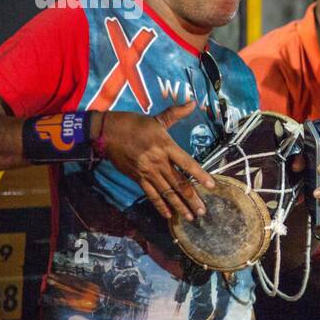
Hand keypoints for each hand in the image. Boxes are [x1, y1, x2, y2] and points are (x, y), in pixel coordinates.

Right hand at [102, 102, 214, 221]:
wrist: (108, 132)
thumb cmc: (134, 124)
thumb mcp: (156, 119)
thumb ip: (176, 113)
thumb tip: (192, 102)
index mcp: (166, 146)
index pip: (187, 163)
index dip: (200, 175)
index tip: (212, 186)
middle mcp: (158, 161)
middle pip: (179, 183)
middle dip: (192, 198)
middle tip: (203, 211)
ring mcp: (147, 172)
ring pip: (167, 192)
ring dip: (179, 206)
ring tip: (190, 217)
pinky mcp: (137, 178)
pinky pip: (151, 195)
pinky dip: (160, 206)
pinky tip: (168, 215)